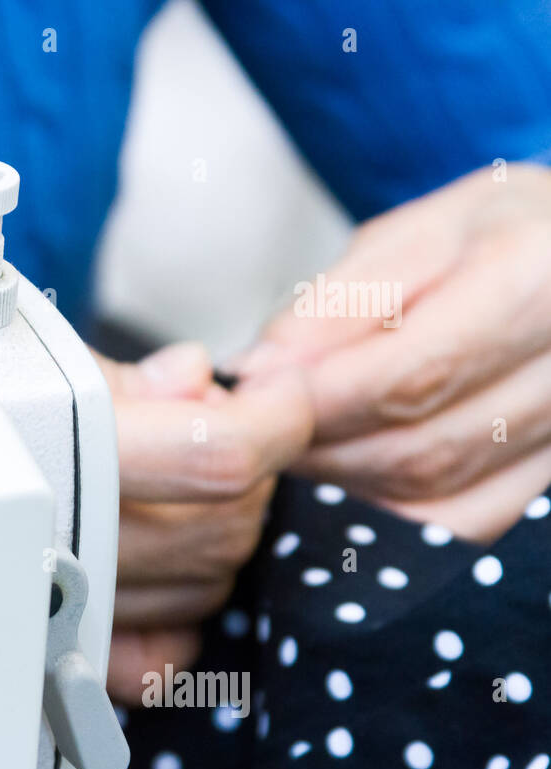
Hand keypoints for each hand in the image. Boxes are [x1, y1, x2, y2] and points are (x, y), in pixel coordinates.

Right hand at [93, 343, 313, 704]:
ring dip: (212, 543)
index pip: (217, 454)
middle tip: (206, 441)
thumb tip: (195, 380)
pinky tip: (162, 584)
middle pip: (223, 526)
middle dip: (242, 480)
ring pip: (204, 586)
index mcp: (61, 454)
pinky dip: (176, 628)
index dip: (276, 421)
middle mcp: (68, 537)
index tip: (282, 398)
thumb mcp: (37, 371)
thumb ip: (126, 381)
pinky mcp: (63, 652)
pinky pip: (156, 661)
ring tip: (165, 500)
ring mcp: (67, 604)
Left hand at [232, 163, 550, 541]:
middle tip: (264, 428)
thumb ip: (336, 305)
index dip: (318, 400)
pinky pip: (467, 523)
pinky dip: (393, 513)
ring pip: (438, 495)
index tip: (256, 397)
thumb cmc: (492, 235)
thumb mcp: (410, 238)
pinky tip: (351, 476)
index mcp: (536, 279)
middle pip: (423, 448)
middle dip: (323, 448)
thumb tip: (261, 372)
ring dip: (347, 482)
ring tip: (301, 442)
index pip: (411, 375)